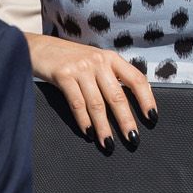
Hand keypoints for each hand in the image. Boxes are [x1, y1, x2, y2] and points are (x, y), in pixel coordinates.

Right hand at [26, 35, 156, 149]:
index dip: (146, 99)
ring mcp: (80, 68)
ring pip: (97, 104)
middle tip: (133, 139)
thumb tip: (129, 105)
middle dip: (126, 120)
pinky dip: (83, 121)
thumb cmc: (72, 59)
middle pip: (117, 96)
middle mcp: (99, 61)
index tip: (152, 117)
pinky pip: (77, 103)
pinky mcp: (63, 75)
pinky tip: (89, 133)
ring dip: (104, 127)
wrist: (39, 48)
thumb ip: (111, 77)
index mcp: (111, 58)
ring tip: (109, 144)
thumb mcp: (95, 62)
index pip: (136, 79)